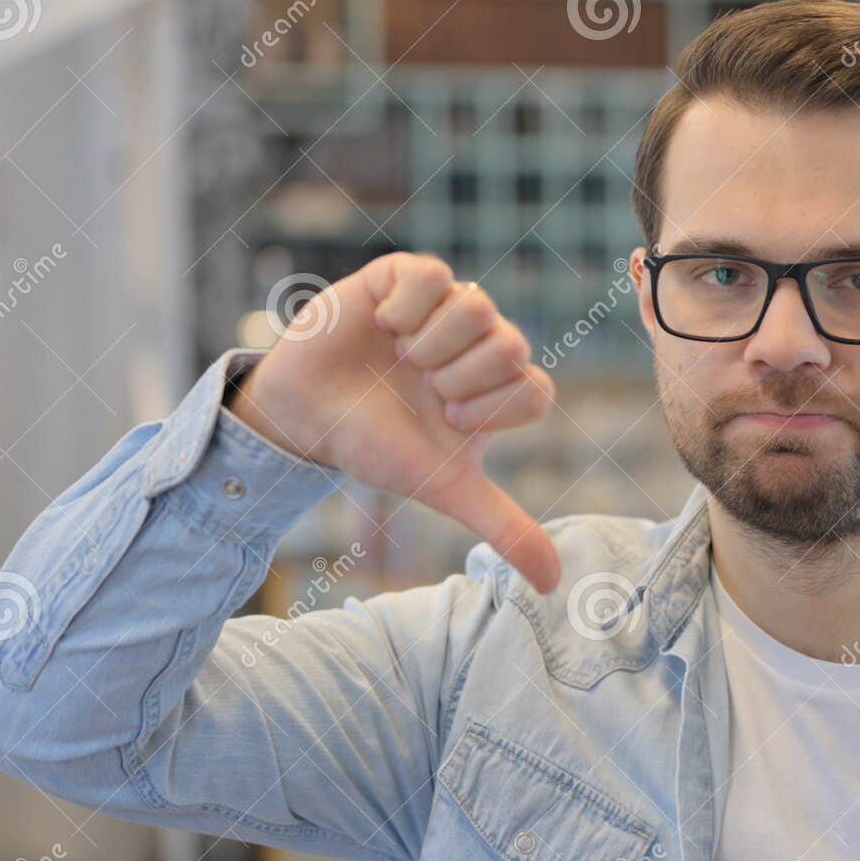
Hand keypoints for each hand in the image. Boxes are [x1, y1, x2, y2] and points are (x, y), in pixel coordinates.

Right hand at [230, 252, 560, 592]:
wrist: (306, 416)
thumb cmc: (378, 447)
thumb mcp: (444, 488)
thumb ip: (503, 527)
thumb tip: (552, 586)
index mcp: (501, 387)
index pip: (534, 389)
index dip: (489, 411)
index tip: (448, 421)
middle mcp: (483, 343)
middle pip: (510, 346)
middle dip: (458, 380)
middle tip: (421, 389)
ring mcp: (447, 306)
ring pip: (476, 306)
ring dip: (431, 345)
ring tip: (401, 359)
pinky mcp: (407, 276)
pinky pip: (431, 274)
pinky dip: (404, 308)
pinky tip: (383, 326)